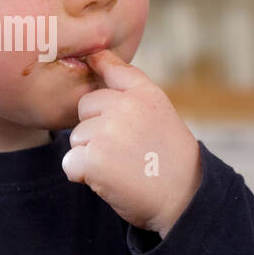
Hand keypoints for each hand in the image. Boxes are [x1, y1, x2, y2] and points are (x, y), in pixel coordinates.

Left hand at [60, 48, 201, 238]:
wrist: (183, 199)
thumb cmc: (168, 156)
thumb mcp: (159, 110)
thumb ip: (129, 84)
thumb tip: (96, 56)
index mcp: (144, 93)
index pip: (109, 68)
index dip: (100, 75)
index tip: (96, 76)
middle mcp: (125, 107)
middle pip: (85, 109)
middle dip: (97, 129)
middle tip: (125, 151)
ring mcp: (108, 132)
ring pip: (76, 138)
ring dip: (90, 155)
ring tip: (121, 166)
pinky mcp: (94, 159)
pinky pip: (70, 163)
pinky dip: (82, 176)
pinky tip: (108, 180)